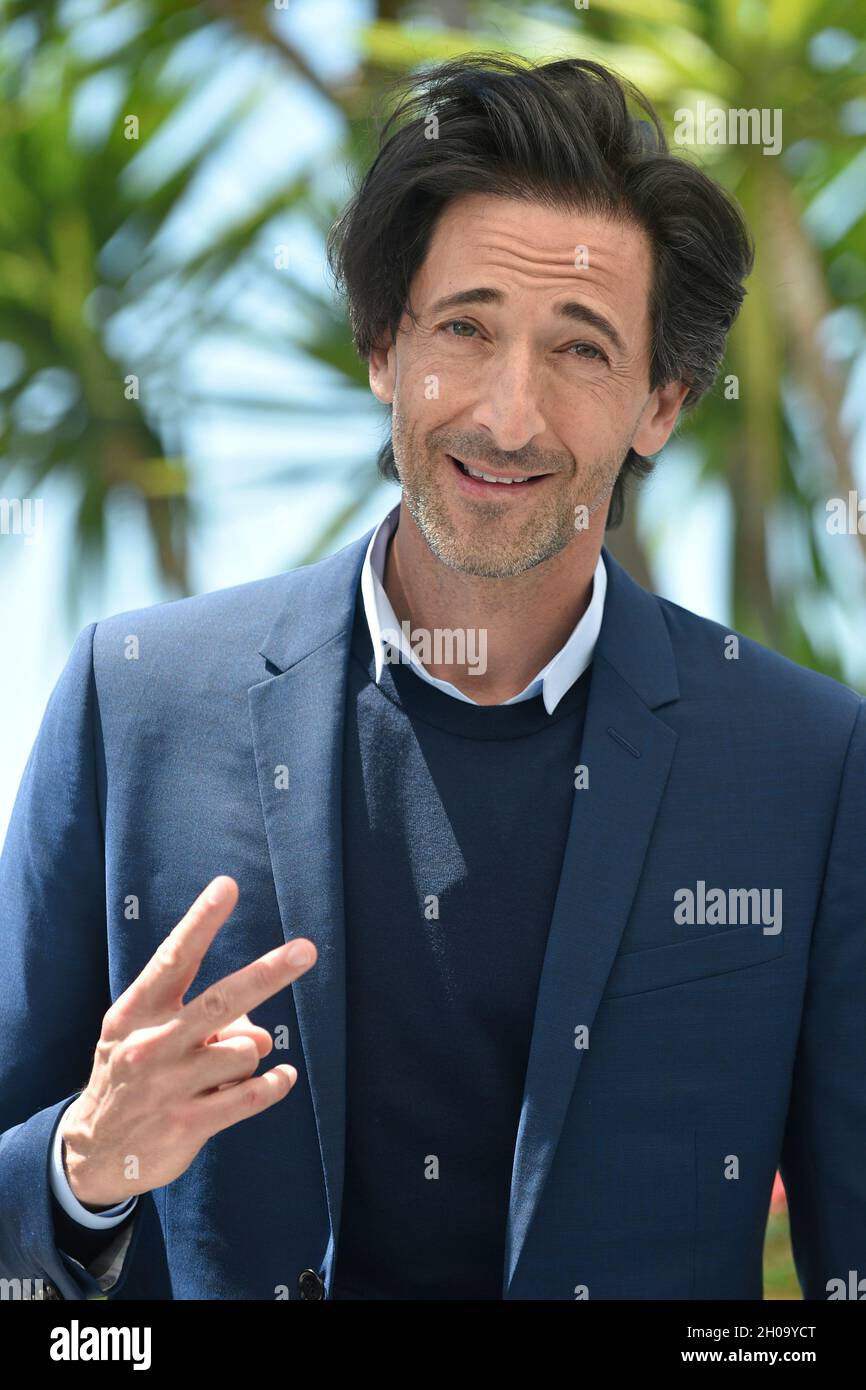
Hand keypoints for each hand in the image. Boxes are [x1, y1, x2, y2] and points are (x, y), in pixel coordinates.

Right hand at [60, 876, 315, 1207]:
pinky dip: (273, 1084)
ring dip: (246, 1057)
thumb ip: (206, 1021)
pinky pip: (250, 1096)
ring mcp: (169, 1087)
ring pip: (244, 1052)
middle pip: (221, 1002)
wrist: (93, 1152)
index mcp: (137, 1011)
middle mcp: (151, 1044)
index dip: (201, 921)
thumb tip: (260, 1038)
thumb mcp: (150, 1035)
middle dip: (266, 973)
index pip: (174, 958)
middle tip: (306, 949)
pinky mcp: (187, 1125)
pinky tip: (282, 1078)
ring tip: (218, 1072)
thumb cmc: (132, 1073)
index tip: (227, 886)